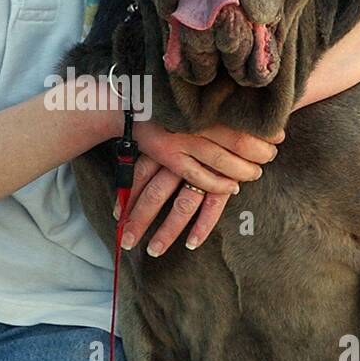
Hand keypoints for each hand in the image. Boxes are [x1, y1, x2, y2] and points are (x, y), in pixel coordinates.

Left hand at [113, 120, 283, 255]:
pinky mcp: (225, 179)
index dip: (128, 197)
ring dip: (166, 231)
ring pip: (181, 206)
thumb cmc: (207, 118)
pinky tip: (191, 244)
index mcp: (167, 145)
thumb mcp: (179, 126)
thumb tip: (137, 152)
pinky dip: (202, 227)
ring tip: (154, 250)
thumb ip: (162, 140)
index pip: (141, 174)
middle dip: (139, 220)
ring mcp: (204, 171)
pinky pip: (212, 208)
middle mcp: (181, 159)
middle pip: (155, 195)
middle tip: (126, 241)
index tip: (117, 217)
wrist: (242, 110)